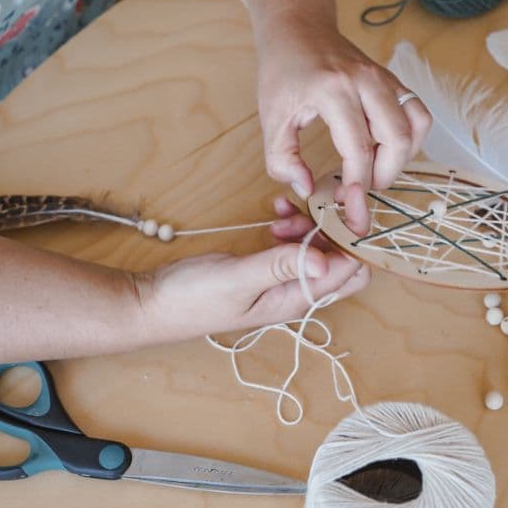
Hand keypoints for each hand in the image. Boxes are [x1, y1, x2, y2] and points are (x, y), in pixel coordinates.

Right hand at [138, 197, 369, 338]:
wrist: (154, 303)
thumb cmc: (192, 299)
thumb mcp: (237, 279)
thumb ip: (279, 267)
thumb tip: (325, 263)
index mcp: (296, 299)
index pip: (350, 273)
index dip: (353, 241)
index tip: (343, 210)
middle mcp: (296, 292)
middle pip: (341, 260)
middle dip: (335, 229)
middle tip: (317, 204)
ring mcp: (281, 281)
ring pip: (317, 248)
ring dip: (309, 225)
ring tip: (283, 213)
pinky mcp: (266, 269)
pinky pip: (294, 245)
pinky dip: (291, 226)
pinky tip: (276, 214)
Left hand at [255, 15, 431, 234]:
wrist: (299, 27)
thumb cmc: (283, 70)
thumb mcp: (271, 117)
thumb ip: (282, 159)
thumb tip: (306, 190)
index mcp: (332, 89)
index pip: (358, 148)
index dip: (357, 183)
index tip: (346, 203)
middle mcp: (366, 81)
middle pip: (398, 138)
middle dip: (384, 175)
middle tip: (362, 188)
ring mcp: (384, 78)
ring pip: (417, 125)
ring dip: (403, 157)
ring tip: (377, 170)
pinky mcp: (393, 80)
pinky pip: (418, 113)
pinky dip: (411, 138)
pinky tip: (387, 149)